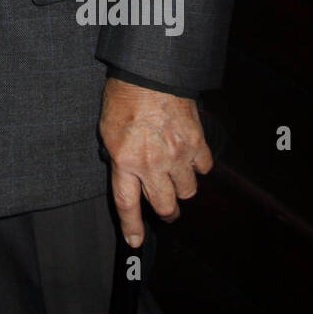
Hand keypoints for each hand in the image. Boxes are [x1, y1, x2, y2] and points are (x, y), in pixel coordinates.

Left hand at [100, 78, 212, 246]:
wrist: (151, 72)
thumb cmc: (125, 96)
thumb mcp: (108, 130)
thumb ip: (118, 156)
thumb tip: (125, 173)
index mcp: (125, 161)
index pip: (128, 205)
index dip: (132, 227)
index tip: (136, 241)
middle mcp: (152, 164)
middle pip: (165, 206)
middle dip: (165, 211)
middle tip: (164, 206)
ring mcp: (178, 155)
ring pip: (187, 192)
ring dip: (181, 187)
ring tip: (175, 176)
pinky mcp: (197, 143)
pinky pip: (204, 169)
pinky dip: (198, 166)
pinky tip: (189, 156)